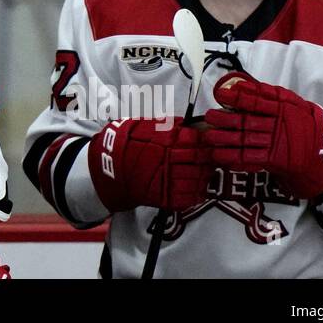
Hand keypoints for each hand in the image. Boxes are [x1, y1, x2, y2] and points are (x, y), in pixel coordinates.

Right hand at [89, 118, 211, 212]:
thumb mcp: (145, 126)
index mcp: (163, 141)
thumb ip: (168, 125)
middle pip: (199, 159)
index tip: (208, 140)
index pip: (195, 139)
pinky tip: (197, 186)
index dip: (204, 140)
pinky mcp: (165, 198)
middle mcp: (166, 160)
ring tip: (206, 171)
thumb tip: (188, 123)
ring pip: (198, 179)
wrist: (109, 168)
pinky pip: (189, 197)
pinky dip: (197, 192)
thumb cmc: (129, 144)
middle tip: (212, 156)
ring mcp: (166, 181)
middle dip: (208, 157)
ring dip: (205, 175)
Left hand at [203, 74, 322, 200]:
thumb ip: (267, 93)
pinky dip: (235, 159)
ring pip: (245, 141)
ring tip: (209, 138)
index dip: (238, 98)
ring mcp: (275, 144)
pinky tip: (221, 157)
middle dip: (226, 120)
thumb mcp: (291, 102)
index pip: (257, 101)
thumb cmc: (302, 122)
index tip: (221, 95)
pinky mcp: (274, 161)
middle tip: (209, 117)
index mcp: (282, 109)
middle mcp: (277, 126)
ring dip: (225, 140)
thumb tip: (241, 83)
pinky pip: (251, 159)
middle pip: (247, 122)